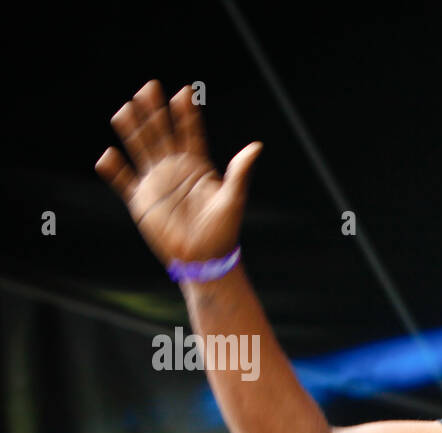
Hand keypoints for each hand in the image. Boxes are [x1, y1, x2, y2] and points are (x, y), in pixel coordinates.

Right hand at [95, 80, 261, 266]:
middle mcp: (174, 169)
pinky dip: (114, 170)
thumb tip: (256, 146)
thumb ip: (240, 171)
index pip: (190, 133)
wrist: (205, 259)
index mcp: (197, 166)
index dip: (186, 114)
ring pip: (140, 149)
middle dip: (155, 111)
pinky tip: (108, 155)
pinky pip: (123, 181)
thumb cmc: (223, 231)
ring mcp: (156, 183)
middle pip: (162, 133)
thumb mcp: (233, 199)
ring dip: (132, 130)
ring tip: (125, 108)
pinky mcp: (141, 201)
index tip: (185, 92)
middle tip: (148, 88)